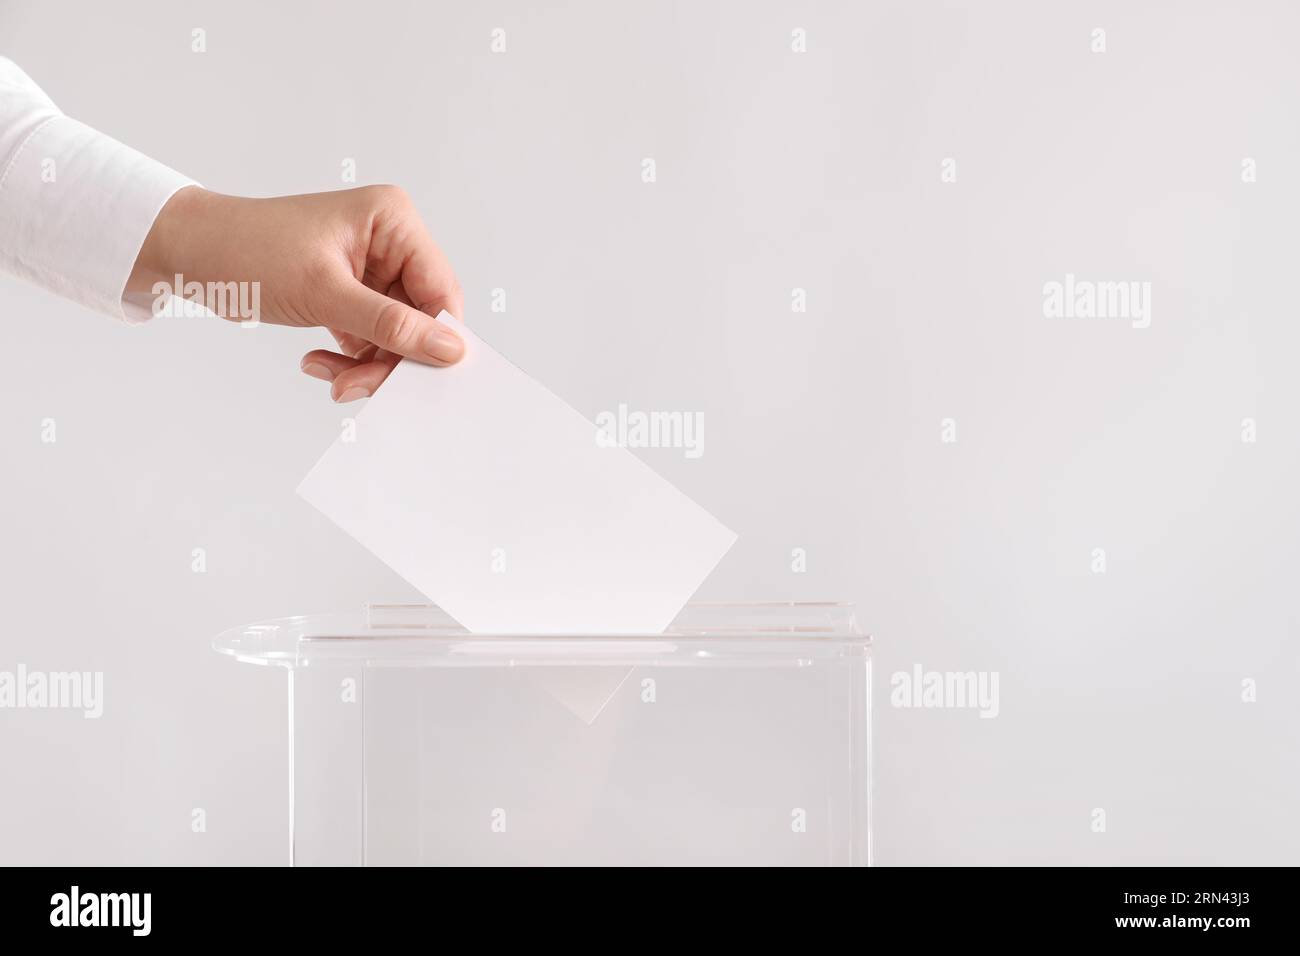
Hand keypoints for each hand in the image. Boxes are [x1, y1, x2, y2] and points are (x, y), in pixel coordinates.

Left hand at [128, 185, 464, 400]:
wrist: (189, 253)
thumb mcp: (324, 293)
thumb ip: (391, 324)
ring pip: (396, 334)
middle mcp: (388, 241)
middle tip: (358, 387)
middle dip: (390, 357)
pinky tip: (319, 363)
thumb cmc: (246, 250)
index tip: (419, 378)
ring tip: (331, 377)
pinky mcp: (352, 292)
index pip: (439, 289)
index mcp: (392, 221)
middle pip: (420, 317)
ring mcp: (371, 269)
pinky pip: (371, 337)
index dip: (435, 336)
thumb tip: (448, 348)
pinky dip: (350, 358)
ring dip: (367, 364)